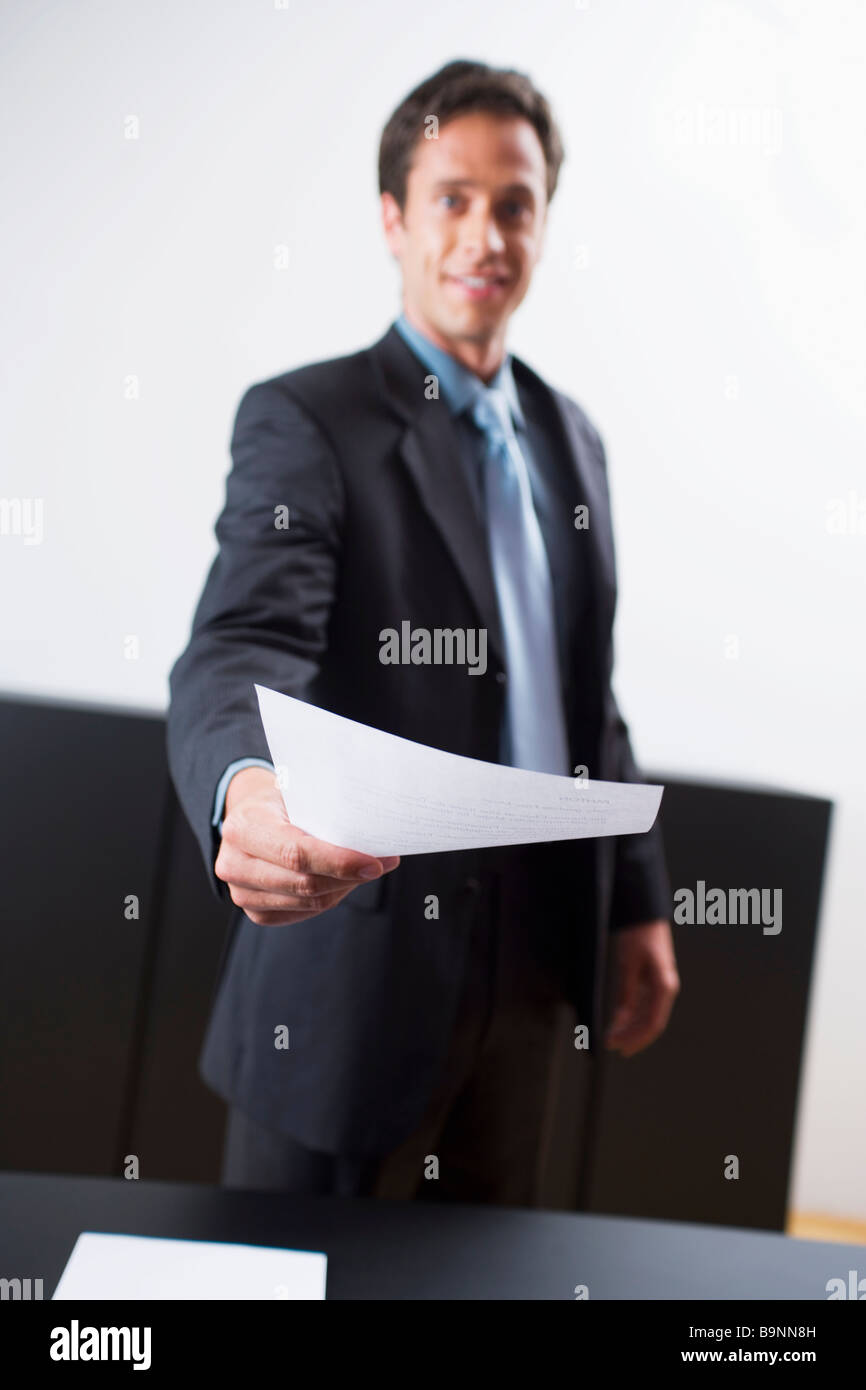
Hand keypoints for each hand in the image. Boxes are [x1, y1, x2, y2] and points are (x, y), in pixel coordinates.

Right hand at [215, 766, 399, 924]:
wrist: (247, 817)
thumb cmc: (278, 802)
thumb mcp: (295, 794)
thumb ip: (324, 813)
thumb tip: (373, 833)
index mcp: (243, 827)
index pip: (295, 853)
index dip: (338, 861)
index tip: (373, 862)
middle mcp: (234, 864)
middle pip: (304, 883)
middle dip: (350, 876)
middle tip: (383, 863)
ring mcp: (241, 894)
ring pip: (308, 902)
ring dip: (344, 888)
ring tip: (367, 870)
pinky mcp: (254, 913)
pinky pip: (302, 913)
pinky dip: (330, 898)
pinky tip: (343, 881)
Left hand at [604, 919, 679, 1056]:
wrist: (645, 912)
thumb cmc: (638, 935)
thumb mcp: (627, 964)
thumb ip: (626, 992)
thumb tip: (620, 1019)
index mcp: (664, 986)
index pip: (652, 1023)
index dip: (635, 1039)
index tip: (619, 1047)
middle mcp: (666, 988)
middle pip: (650, 1022)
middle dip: (631, 1036)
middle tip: (610, 1044)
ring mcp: (660, 985)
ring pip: (647, 1015)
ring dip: (630, 1027)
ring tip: (612, 1036)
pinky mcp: (653, 979)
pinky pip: (643, 1003)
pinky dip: (631, 1014)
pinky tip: (618, 1020)